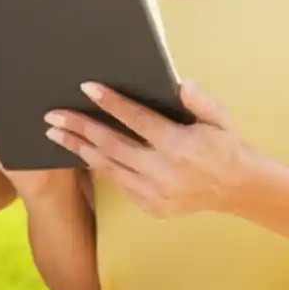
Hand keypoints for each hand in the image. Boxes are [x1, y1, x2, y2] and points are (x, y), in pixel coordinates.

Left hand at [44, 80, 246, 217]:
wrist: (235, 187)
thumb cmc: (223, 144)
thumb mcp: (219, 117)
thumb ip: (200, 100)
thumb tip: (181, 83)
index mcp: (179, 145)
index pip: (137, 119)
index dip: (111, 102)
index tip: (87, 87)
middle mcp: (163, 171)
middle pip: (111, 145)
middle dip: (79, 128)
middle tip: (53, 116)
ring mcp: (154, 193)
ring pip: (108, 167)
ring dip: (79, 149)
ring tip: (55, 134)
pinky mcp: (151, 206)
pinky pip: (118, 183)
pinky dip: (98, 167)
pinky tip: (82, 153)